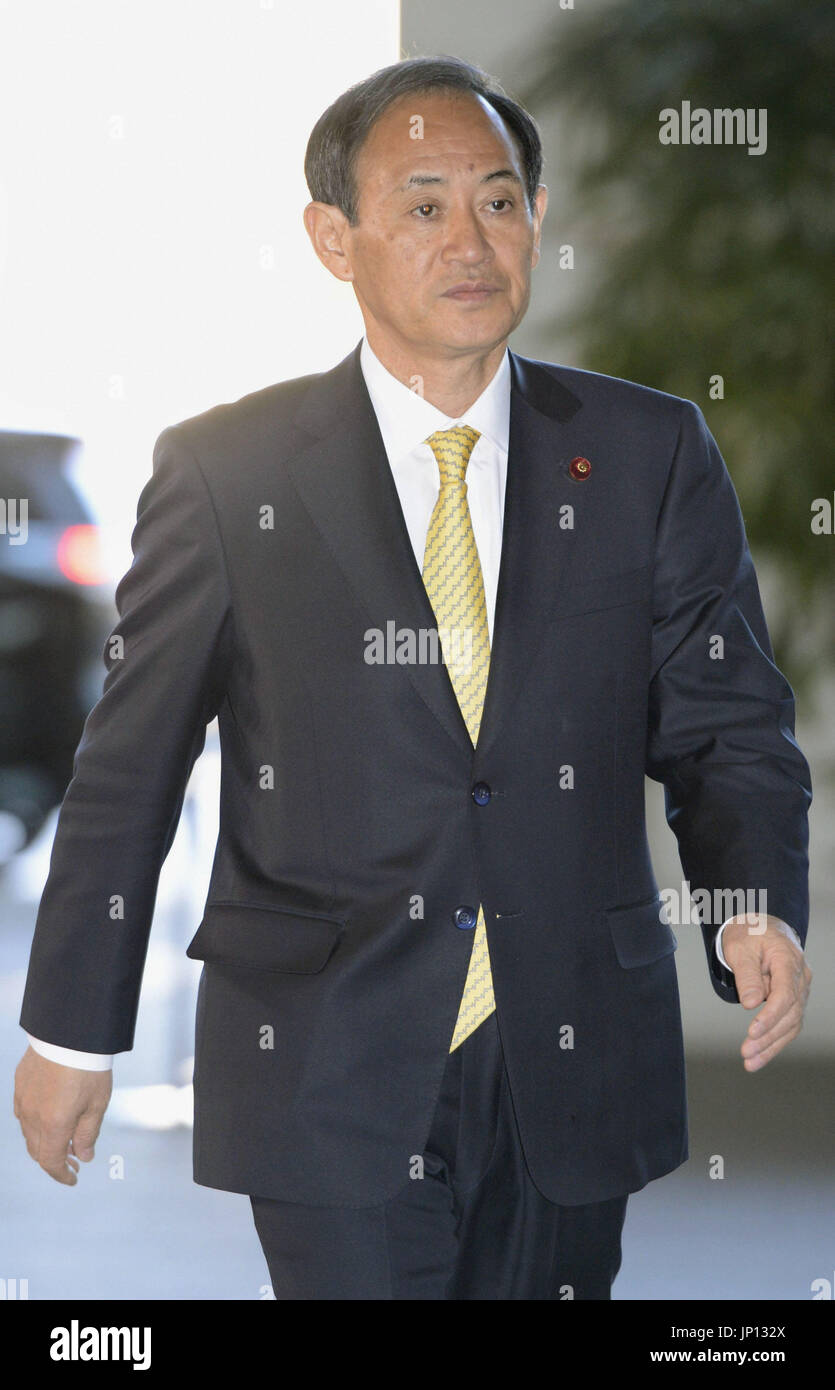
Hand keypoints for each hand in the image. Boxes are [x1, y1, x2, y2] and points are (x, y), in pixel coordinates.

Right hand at [13, 1046, 111, 1184]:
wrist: (70, 1032)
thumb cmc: (88, 1067)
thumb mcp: (97, 1104)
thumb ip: (87, 1134)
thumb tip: (83, 1157)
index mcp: (52, 1125)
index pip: (50, 1162)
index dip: (61, 1175)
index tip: (73, 1178)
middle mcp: (32, 1115)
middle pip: (37, 1150)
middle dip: (53, 1161)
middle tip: (72, 1161)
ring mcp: (23, 1099)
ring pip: (28, 1132)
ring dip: (44, 1141)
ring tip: (64, 1138)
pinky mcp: (20, 1083)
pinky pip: (23, 1112)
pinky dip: (35, 1123)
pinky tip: (50, 1116)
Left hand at [720, 914, 811, 1071]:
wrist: (760, 928)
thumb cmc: (749, 934)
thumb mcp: (740, 948)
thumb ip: (746, 974)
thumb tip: (750, 1003)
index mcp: (788, 960)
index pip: (785, 994)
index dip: (770, 1016)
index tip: (752, 1032)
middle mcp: (800, 977)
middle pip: (790, 1014)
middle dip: (768, 1036)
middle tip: (746, 1053)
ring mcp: (799, 990)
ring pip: (791, 1024)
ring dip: (771, 1045)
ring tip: (750, 1062)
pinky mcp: (793, 1000)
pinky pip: (788, 1024)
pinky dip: (774, 1042)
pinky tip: (759, 1057)